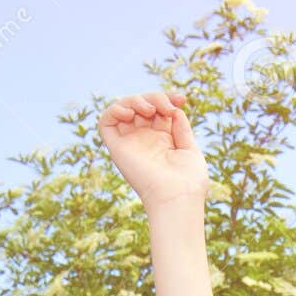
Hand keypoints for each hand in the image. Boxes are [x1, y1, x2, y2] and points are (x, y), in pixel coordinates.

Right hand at [97, 90, 209, 211]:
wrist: (177, 197)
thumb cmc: (188, 180)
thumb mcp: (190, 148)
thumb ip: (181, 127)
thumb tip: (175, 110)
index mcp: (164, 140)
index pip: (159, 109)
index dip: (168, 98)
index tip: (181, 99)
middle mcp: (146, 140)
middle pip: (142, 105)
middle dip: (155, 97)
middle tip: (167, 107)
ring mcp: (131, 142)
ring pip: (124, 108)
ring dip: (136, 100)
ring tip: (150, 110)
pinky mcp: (117, 148)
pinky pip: (106, 122)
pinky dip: (114, 109)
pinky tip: (129, 113)